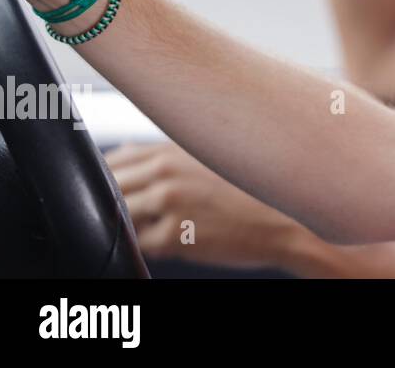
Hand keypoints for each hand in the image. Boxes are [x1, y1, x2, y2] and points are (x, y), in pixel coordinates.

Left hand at [107, 142, 304, 269]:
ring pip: (120, 217)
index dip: (108, 175)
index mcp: (174, 148)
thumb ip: (164, 153)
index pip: (116, 158)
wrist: (286, 221)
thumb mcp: (209, 157)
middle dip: (113, 201)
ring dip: (133, 224)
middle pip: (110, 186)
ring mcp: (168, 203)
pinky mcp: (173, 236)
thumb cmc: (251, 190)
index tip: (113, 187)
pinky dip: (151, 246)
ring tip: (164, 226)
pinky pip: (140, 245)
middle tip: (140, 212)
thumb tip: (122, 150)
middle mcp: (166, 170)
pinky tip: (178, 240)